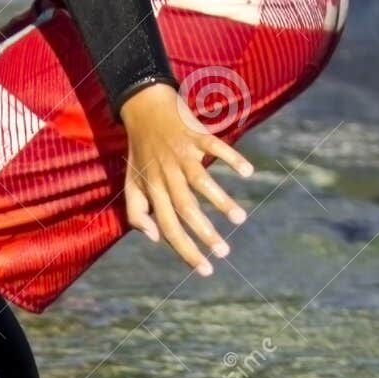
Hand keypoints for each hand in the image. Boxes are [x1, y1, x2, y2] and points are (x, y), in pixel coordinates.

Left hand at [119, 83, 253, 276]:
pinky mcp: (195, 134)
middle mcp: (167, 175)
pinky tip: (247, 171)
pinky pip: (215, 147)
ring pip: (201, 182)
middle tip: (225, 252)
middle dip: (205, 234)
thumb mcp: (130, 185)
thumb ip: (138, 214)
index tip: (206, 269)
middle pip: (186, 210)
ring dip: (221, 201)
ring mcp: (182, 154)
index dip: (186, 251)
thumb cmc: (140, 152)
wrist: (143, 107)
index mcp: (152, 191)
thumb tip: (155, 238)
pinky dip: (232, 158)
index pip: (169, 229)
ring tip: (240, 219)